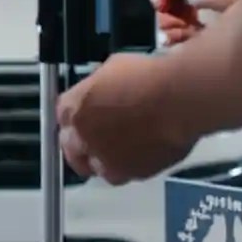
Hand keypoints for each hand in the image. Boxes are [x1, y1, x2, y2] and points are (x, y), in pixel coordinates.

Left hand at [57, 54, 197, 185]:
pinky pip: (124, 174)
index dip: (75, 117)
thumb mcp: (113, 68)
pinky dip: (129, 166)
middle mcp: (84, 137)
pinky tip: (140, 153)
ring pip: (95, 167)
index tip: (83, 117)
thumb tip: (101, 91)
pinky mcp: (131, 173)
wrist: (179, 99)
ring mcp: (106, 158)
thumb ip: (97, 87)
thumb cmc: (149, 77)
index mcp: (74, 108)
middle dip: (79, 143)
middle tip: (94, 138)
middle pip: (71, 147)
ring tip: (118, 150)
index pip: (62, 116)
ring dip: (102, 160)